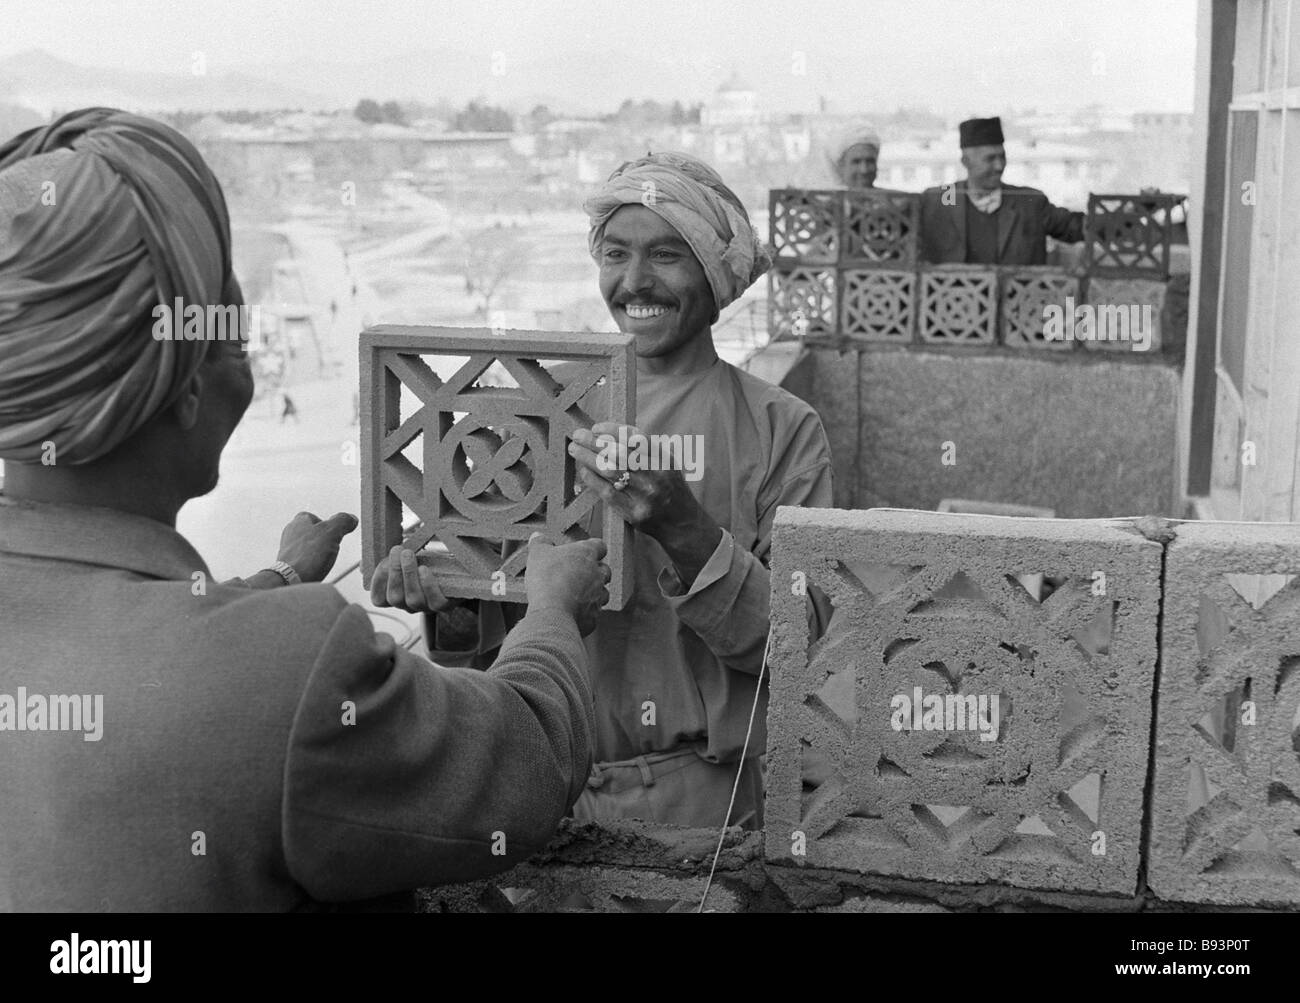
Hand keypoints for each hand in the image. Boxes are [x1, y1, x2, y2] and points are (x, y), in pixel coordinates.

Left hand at [275, 511, 357, 582]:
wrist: (290, 579)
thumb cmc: (308, 554)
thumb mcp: (332, 532)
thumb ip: (343, 521)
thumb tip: (351, 519)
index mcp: (299, 520)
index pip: (319, 518)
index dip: (331, 527)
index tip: (337, 535)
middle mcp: (291, 532)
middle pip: (316, 534)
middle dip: (326, 541)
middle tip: (331, 549)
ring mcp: (288, 548)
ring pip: (311, 548)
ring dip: (320, 554)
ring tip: (323, 561)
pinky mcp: (288, 563)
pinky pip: (306, 560)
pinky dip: (313, 564)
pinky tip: (316, 569)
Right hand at [369, 545, 458, 612]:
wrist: (455, 571)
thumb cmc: (423, 563)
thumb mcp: (401, 561)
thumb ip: (383, 562)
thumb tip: (363, 567)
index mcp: (395, 597)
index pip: (379, 599)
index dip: (377, 581)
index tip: (383, 560)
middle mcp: (409, 606)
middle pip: (395, 598)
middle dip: (394, 572)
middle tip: (397, 551)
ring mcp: (427, 607)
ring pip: (413, 599)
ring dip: (409, 575)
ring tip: (409, 555)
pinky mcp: (445, 605)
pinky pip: (436, 602)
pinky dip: (429, 586)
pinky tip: (424, 570)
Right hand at [525, 533, 609, 636]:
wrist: (552, 612)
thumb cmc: (547, 578)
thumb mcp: (537, 554)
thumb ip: (540, 543)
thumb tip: (537, 536)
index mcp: (587, 554)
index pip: (599, 546)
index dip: (593, 548)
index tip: (584, 550)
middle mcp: (598, 574)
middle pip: (605, 570)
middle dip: (595, 572)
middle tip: (579, 575)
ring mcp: (598, 597)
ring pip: (603, 593)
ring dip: (593, 594)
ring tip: (575, 595)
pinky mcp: (593, 617)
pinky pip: (593, 613)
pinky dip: (585, 613)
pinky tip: (571, 613)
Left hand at [567, 423, 701, 537]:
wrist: (682, 524)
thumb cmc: (670, 489)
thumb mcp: (667, 464)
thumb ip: (646, 450)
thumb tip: (610, 435)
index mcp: (665, 460)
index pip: (637, 438)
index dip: (613, 430)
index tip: (596, 427)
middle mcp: (656, 476)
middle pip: (620, 453)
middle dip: (595, 442)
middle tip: (578, 434)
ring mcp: (645, 496)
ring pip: (611, 471)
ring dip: (589, 458)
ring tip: (574, 449)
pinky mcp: (634, 513)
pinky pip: (607, 492)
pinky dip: (593, 479)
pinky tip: (584, 470)